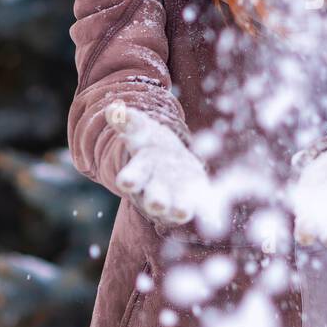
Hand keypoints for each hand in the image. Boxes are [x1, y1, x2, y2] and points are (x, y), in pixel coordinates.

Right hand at [105, 103, 210, 225]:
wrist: (173, 164)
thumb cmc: (153, 148)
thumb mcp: (141, 132)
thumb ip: (129, 122)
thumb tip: (113, 109)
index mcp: (140, 172)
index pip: (132, 177)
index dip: (130, 179)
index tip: (126, 182)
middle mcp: (155, 190)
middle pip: (153, 197)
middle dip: (155, 201)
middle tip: (157, 205)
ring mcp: (177, 197)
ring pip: (177, 206)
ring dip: (179, 209)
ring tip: (182, 213)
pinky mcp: (197, 201)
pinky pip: (202, 207)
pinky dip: (207, 212)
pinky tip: (213, 216)